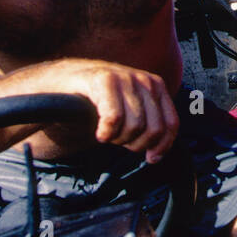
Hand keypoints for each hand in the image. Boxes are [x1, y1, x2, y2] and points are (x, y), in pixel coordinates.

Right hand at [28, 59, 178, 161]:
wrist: (65, 82)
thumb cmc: (100, 101)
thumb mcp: (131, 110)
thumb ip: (149, 124)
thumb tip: (158, 155)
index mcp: (156, 87)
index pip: (171, 123)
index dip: (162, 146)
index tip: (150, 158)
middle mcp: (144, 80)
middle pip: (154, 129)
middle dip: (135, 144)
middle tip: (118, 140)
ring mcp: (125, 77)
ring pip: (135, 126)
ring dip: (118, 138)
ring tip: (108, 133)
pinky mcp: (104, 79)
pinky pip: (114, 118)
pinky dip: (106, 132)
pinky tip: (99, 132)